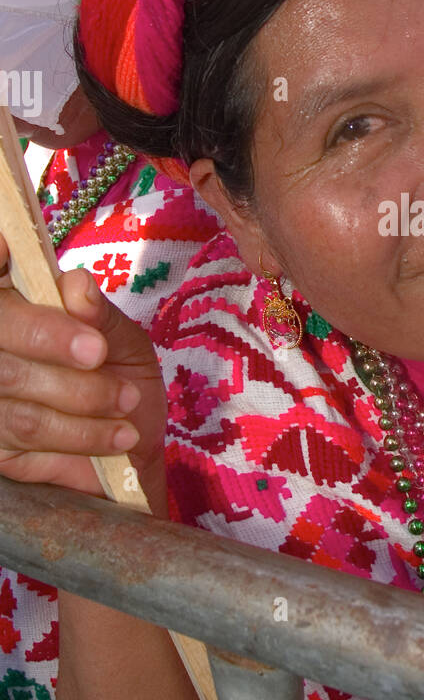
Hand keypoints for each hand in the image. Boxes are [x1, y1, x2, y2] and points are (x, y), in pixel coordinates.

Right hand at [0, 235, 167, 513]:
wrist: (135, 452)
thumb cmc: (121, 381)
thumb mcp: (123, 341)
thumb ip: (99, 316)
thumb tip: (75, 286)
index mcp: (16, 306)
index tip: (5, 248)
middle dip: (50, 342)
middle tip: (99, 354)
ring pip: (12, 392)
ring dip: (78, 400)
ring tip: (126, 404)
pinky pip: (24, 439)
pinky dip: (77, 438)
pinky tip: (115, 439)